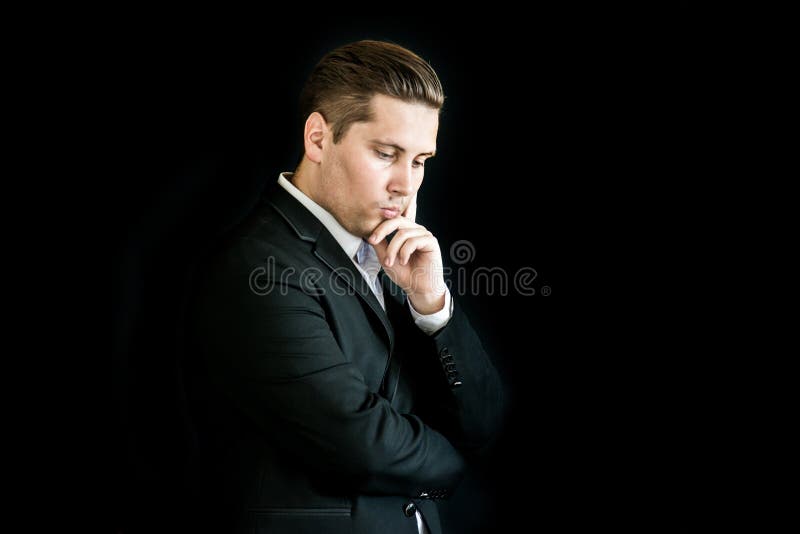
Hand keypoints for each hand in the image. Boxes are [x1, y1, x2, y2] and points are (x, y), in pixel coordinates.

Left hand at [368, 194, 445, 314]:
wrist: (418, 289)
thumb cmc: (405, 274)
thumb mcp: (386, 257)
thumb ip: (379, 244)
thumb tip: (368, 231)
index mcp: (406, 231)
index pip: (392, 220)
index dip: (379, 227)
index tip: (370, 239)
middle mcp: (416, 230)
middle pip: (397, 221)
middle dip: (382, 231)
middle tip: (373, 242)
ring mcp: (424, 235)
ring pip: (403, 233)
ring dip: (393, 249)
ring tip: (390, 263)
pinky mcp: (431, 242)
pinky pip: (414, 241)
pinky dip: (405, 252)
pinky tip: (404, 261)